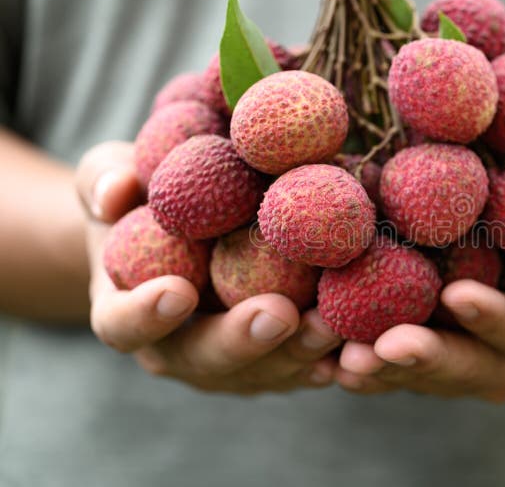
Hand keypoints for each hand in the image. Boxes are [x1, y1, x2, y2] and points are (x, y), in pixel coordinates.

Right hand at [76, 141, 340, 393]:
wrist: (185, 229)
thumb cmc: (143, 197)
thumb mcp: (112, 175)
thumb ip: (106, 180)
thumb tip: (116, 191)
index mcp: (126, 310)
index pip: (123, 324)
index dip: (145, 316)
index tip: (176, 291)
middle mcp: (176, 348)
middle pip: (204, 359)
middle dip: (242, 341)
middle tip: (277, 315)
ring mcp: (228, 362)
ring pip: (262, 370)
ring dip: (298, 353)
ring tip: (330, 324)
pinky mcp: (275, 359)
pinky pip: (302, 366)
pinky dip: (329, 357)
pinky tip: (357, 341)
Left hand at [334, 191, 504, 401]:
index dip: (494, 317)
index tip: (458, 295)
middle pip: (469, 368)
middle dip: (429, 358)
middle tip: (384, 347)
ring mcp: (469, 369)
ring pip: (425, 378)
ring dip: (385, 372)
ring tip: (343, 360)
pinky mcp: (431, 366)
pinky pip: (395, 374)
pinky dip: (364, 371)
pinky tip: (325, 362)